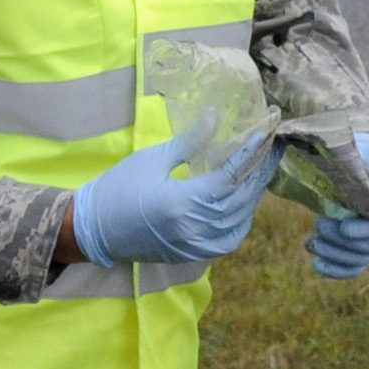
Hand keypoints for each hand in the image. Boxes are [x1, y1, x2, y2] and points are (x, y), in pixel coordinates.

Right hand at [71, 131, 277, 267]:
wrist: (95, 230)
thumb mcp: (153, 159)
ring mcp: (196, 245)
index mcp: (183, 202)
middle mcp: (195, 228)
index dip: (250, 155)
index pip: (229, 177)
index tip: (266, 136)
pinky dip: (241, 221)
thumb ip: (190, 142)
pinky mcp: (194, 254)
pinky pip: (229, 239)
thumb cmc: (119, 188)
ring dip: (253, 196)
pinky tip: (244, 204)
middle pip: (240, 199)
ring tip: (261, 172)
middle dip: (259, 173)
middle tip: (273, 151)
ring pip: (239, 221)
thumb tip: (215, 115)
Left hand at [307, 132, 368, 278]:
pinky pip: (355, 266)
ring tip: (311, 243)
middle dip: (344, 240)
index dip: (366, 229)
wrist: (366, 162)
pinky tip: (316, 265)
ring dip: (336, 254)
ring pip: (362, 257)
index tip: (343, 228)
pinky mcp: (365, 245)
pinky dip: (337, 269)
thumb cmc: (365, 152)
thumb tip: (344, 166)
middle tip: (318, 226)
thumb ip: (359, 157)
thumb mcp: (365, 149)